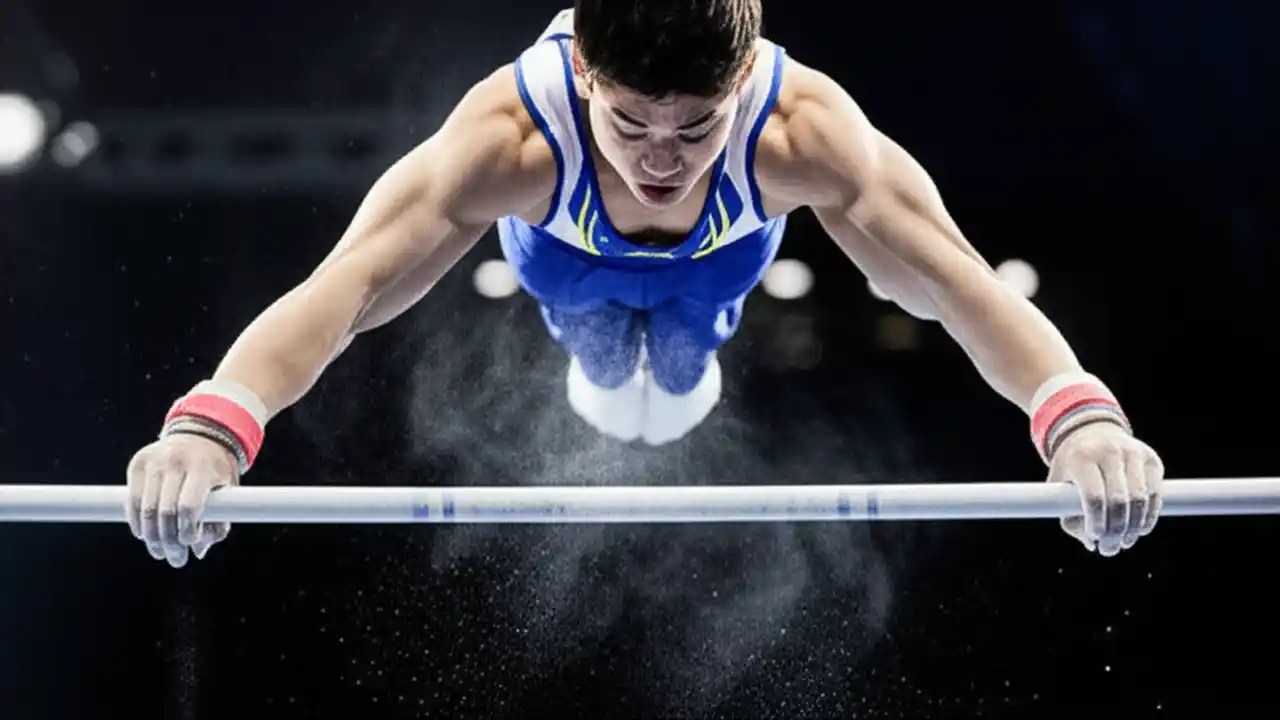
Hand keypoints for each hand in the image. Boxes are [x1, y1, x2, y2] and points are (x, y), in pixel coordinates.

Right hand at [125, 434, 237, 567]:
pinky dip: (137, 522)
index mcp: (203, 469)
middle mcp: (177, 463)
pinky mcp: (138, 464)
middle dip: (169, 542)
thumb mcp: (228, 490)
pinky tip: (144, 535)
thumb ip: (219, 521)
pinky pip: (132, 500)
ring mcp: (155, 462)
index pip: (189, 506)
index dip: (188, 531)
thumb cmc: (216, 469)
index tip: (191, 543)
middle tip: (176, 560)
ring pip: (146, 509)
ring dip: (152, 538)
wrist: (200, 434)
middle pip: (165, 512)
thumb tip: (198, 551)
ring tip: (160, 553)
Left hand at [1048, 422, 1163, 555]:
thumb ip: (1068, 515)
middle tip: (1110, 549)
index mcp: (1081, 458)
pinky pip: (1155, 494)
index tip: (1095, 539)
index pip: (1093, 496)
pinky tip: (1140, 529)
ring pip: (1140, 499)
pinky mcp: (1151, 459)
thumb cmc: (1073, 466)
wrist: (1092, 432)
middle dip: (1116, 531)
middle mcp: (1109, 452)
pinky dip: (1149, 516)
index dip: (1096, 523)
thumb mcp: (1059, 485)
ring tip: (1124, 542)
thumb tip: (1091, 543)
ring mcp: (1133, 453)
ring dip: (1134, 528)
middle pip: (1119, 500)